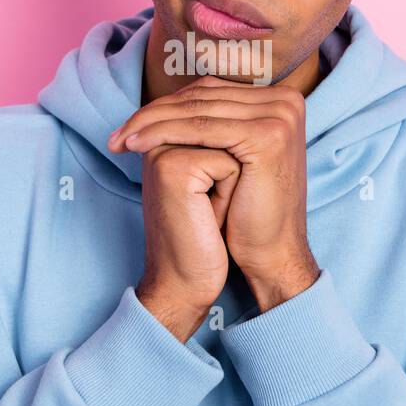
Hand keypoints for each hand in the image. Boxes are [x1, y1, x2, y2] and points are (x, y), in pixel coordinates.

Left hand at [109, 75, 319, 311]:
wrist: (272, 251)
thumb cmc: (246, 209)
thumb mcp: (233, 156)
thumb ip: (215, 121)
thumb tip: (167, 101)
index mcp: (281, 99)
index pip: (210, 91)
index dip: (167, 105)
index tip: (130, 124)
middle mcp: (286, 101)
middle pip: (204, 98)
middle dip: (154, 114)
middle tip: (118, 133)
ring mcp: (280, 116)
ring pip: (199, 111)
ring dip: (152, 123)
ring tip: (122, 140)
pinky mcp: (268, 135)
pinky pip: (202, 128)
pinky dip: (165, 133)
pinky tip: (138, 145)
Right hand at [132, 142, 240, 340]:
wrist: (185, 282)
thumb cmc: (204, 238)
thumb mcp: (212, 185)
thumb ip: (217, 149)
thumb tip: (246, 123)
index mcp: (164, 143)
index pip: (224, 131)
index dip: (232, 168)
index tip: (204, 203)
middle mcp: (159, 142)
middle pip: (228, 135)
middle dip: (232, 174)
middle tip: (205, 211)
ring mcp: (163, 152)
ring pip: (231, 145)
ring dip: (232, 183)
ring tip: (206, 212)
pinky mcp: (174, 168)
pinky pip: (229, 164)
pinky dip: (229, 195)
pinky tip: (207, 218)